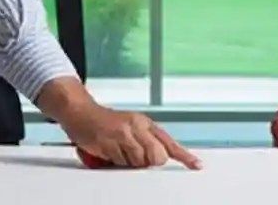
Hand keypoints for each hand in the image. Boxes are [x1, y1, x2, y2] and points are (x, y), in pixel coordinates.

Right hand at [62, 104, 201, 169]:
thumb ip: (147, 141)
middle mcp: (136, 127)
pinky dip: (116, 162)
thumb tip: (160, 159)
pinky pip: (120, 162)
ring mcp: (123, 134)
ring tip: (119, 151)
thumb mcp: (132, 127)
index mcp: (145, 123)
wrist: (81, 113)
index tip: (196, 165)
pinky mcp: (109, 142)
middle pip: (157, 156)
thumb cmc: (107, 123)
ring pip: (138, 162)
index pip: (169, 142)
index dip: (184, 155)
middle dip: (149, 162)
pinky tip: (110, 151)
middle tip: (136, 157)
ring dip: (129, 163)